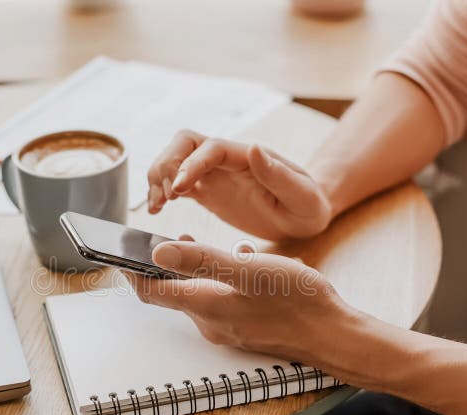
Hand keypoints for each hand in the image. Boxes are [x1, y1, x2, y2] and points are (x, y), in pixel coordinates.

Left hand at [125, 239, 357, 364]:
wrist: (334, 335)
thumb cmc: (296, 300)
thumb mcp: (247, 271)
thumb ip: (202, 262)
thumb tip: (158, 254)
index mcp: (205, 307)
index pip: (151, 292)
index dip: (131, 271)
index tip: (118, 251)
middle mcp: (211, 323)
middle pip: (174, 292)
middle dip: (170, 264)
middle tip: (177, 238)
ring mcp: (230, 328)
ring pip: (201, 294)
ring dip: (201, 269)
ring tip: (214, 246)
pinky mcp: (247, 328)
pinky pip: (223, 300)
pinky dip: (224, 280)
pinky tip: (246, 262)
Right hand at [146, 130, 333, 240]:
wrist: (304, 218)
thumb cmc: (308, 206)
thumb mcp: (302, 195)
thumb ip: (279, 175)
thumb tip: (254, 148)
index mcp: (248, 157)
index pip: (210, 148)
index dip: (190, 163)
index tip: (179, 188)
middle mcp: (226, 160)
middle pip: (184, 144)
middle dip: (167, 165)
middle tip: (166, 198)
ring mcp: (214, 174)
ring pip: (174, 161)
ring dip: (158, 178)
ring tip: (157, 207)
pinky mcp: (206, 191)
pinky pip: (176, 184)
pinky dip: (161, 193)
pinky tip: (157, 211)